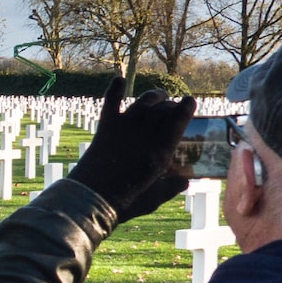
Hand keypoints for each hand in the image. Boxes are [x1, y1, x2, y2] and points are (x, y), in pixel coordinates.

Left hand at [68, 78, 197, 223]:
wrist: (90, 199)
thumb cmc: (124, 202)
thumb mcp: (153, 199)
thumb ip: (171, 188)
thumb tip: (186, 181)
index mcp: (160, 151)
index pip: (179, 122)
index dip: (186, 108)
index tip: (190, 101)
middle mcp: (145, 134)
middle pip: (163, 110)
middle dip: (172, 105)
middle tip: (174, 107)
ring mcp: (125, 128)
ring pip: (144, 102)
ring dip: (154, 96)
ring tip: (159, 95)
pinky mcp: (106, 127)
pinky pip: (111, 102)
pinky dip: (115, 89)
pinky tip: (119, 79)